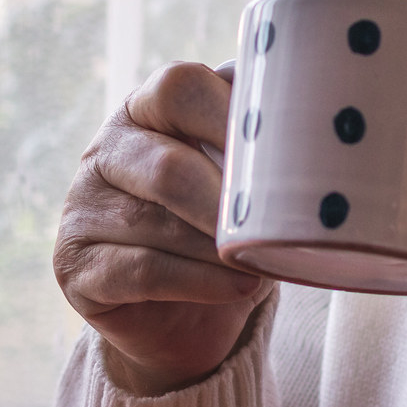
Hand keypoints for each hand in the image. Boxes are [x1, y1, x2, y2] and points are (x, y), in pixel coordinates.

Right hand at [52, 62, 272, 395]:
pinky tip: (238, 286)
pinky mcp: (75, 266)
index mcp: (145, 108)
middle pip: (166, 166)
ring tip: (266, 262)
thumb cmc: (222, 229)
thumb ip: (262, 136)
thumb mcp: (242, 177)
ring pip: (153, 223)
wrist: (183, 317)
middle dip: (226, 200)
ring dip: (218, 248)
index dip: (230, 114)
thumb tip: (330, 101)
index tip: (283, 149)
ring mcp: (82, 208)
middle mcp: (104, 150)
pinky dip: (199, 281)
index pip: (179, 88)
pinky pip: (141, 270)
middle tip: (275, 225)